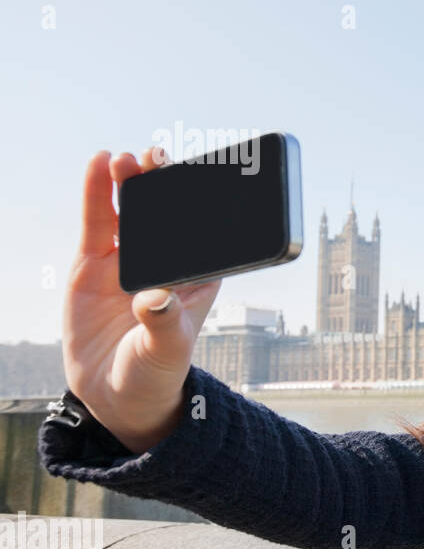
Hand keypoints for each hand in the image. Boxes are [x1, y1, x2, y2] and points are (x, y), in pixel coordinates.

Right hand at [62, 147, 222, 452]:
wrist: (115, 391)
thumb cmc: (155, 370)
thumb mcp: (166, 350)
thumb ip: (163, 324)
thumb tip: (155, 299)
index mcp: (198, 276)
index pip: (203, 232)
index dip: (201, 203)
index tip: (200, 174)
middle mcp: (165, 261)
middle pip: (167, 214)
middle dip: (164, 183)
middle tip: (160, 156)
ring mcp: (129, 258)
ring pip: (132, 211)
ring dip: (132, 182)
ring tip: (128, 159)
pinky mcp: (96, 262)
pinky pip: (98, 221)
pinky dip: (97, 193)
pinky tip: (98, 164)